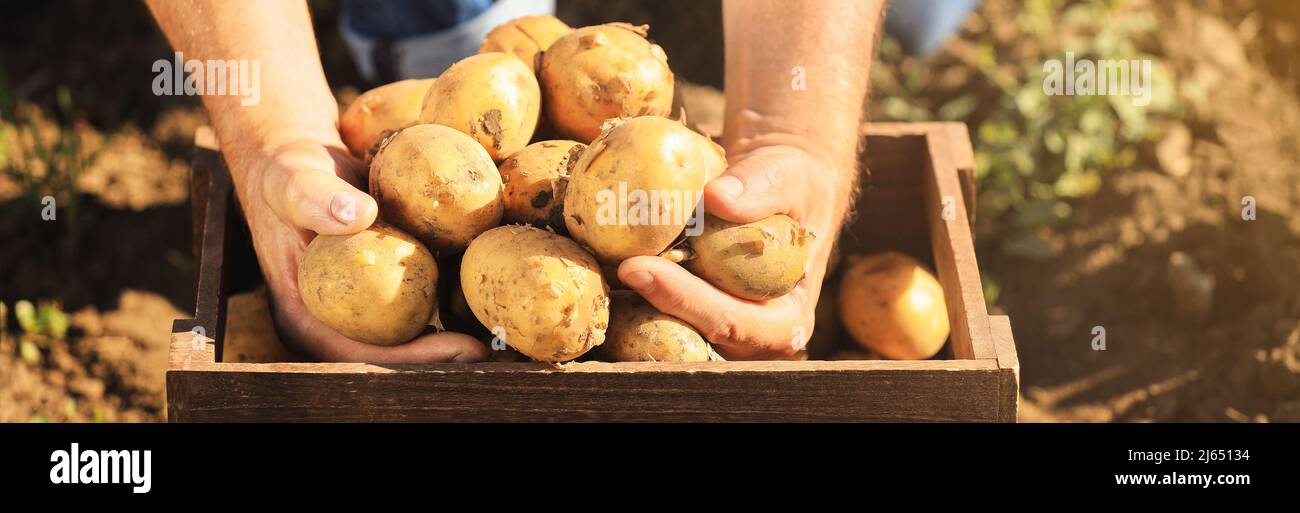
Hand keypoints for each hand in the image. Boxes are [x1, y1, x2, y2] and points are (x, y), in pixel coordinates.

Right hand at [234, 139, 488, 362]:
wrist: (300, 159)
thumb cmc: (288, 172)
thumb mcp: (291, 180)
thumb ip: (314, 198)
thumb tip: (356, 215)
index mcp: (306, 310)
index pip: (355, 352)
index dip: (404, 360)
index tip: (452, 348)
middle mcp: (336, 315)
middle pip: (390, 351)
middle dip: (437, 357)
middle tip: (484, 349)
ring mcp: (364, 299)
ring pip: (409, 329)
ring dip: (452, 334)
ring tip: (495, 331)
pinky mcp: (387, 278)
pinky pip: (419, 293)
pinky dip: (452, 293)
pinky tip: (486, 286)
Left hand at [617, 125, 850, 359]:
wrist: (774, 184)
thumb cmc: (793, 183)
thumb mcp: (789, 175)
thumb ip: (762, 186)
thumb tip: (717, 198)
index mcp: (786, 317)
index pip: (735, 324)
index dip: (687, 303)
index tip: (639, 268)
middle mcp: (749, 335)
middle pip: (693, 341)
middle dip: (648, 311)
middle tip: (612, 270)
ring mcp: (714, 326)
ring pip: (666, 335)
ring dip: (629, 309)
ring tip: (597, 269)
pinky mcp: (686, 311)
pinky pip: (652, 313)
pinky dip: (625, 292)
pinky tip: (597, 261)